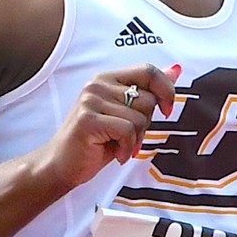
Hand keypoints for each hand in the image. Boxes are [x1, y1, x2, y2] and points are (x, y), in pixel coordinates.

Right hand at [36, 65, 180, 191]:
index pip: (148, 70)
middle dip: (146, 125)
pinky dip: (126, 148)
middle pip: (148, 99)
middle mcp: (98, 84)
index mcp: (107, 79)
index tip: (167, 109)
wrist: (61, 165)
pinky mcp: (88, 119)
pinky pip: (127, 131)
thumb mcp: (126, 115)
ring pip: (139, 118)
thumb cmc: (95, 143)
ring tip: (118, 146)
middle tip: (128, 139)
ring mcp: (91, 100)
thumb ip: (148, 92)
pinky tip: (116, 153)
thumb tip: (175, 70)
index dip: (166, 90)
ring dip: (135, 140)